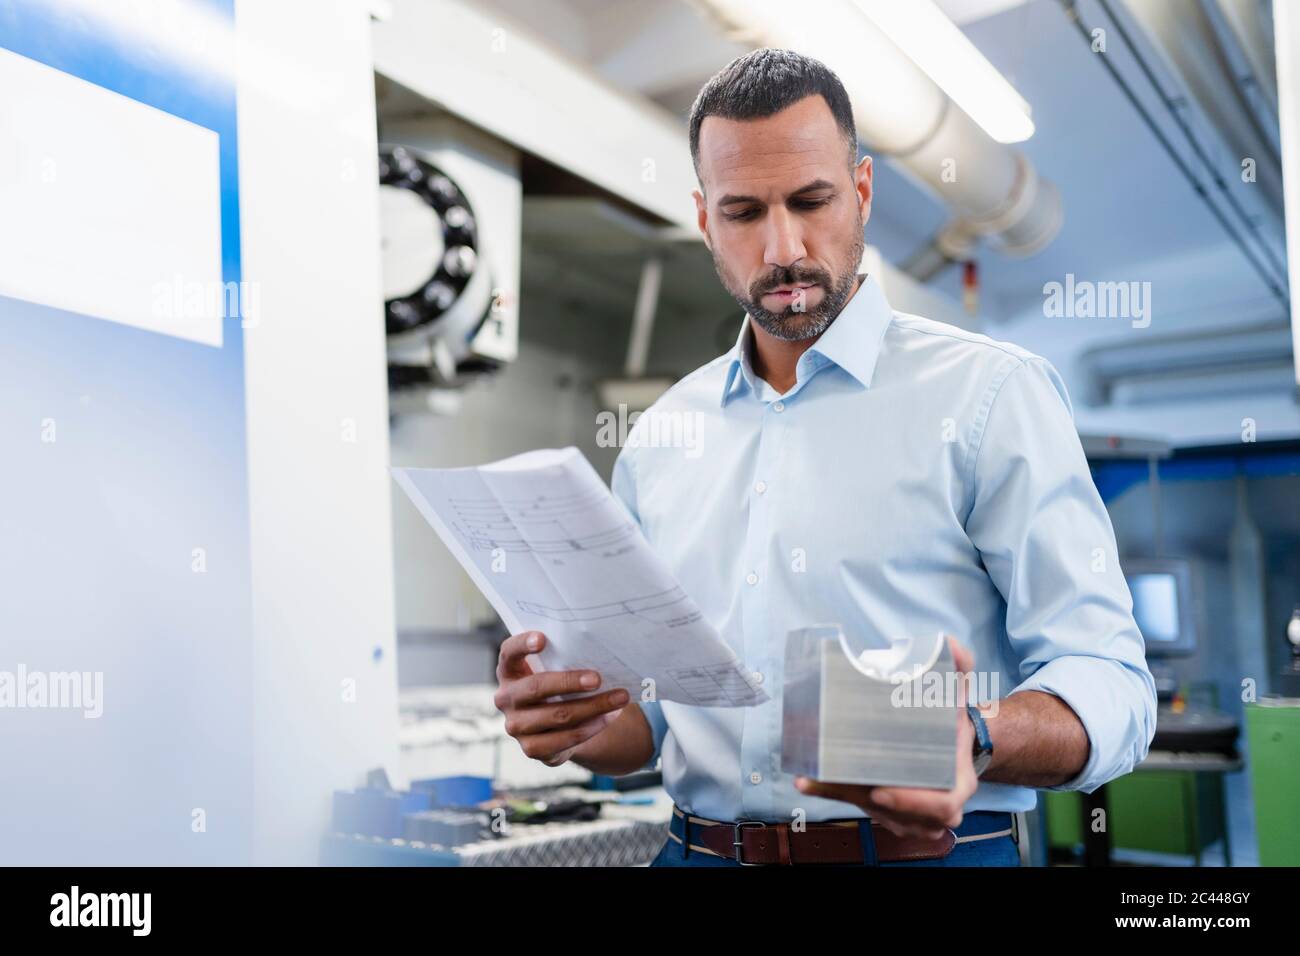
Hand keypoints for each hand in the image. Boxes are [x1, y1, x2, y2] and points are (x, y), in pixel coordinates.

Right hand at [493, 630, 629, 766]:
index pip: (509, 653)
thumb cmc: (558, 685)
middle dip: (570, 682)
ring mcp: (515, 726)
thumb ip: (563, 660)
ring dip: (593, 707)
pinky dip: (591, 728)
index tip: (542, 639)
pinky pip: (563, 739)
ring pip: (557, 716)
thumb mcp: (554, 669)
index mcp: (509, 671)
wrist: (556, 725)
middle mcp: (506, 698)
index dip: (522, 645)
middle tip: (598, 678)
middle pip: (536, 687)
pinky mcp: (531, 748)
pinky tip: (608, 718)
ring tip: (619, 698)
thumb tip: (602, 651)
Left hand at [794, 636, 978, 839]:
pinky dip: (833, 794)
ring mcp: (909, 813)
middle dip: (863, 799)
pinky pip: (858, 805)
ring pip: (872, 813)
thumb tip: (951, 645)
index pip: (942, 807)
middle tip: (835, 780)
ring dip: (842, 797)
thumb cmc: (951, 721)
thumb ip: (957, 665)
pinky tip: (807, 780)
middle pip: (897, 814)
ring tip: (813, 780)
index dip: (913, 804)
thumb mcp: (957, 692)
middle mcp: (932, 807)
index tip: (880, 792)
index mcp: (956, 785)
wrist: (952, 741)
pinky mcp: (886, 810)